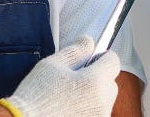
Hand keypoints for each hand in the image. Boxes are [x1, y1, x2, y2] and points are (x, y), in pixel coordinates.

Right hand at [1, 35, 119, 116]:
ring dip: (93, 95)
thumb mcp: (52, 65)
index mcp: (95, 82)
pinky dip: (88, 109)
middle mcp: (103, 103)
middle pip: (110, 83)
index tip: (90, 59)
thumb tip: (88, 41)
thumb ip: (75, 51)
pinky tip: (69, 109)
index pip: (113, 61)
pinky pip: (97, 113)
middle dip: (97, 77)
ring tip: (68, 97)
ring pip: (104, 100)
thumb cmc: (36, 96)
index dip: (101, 57)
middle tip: (74, 79)